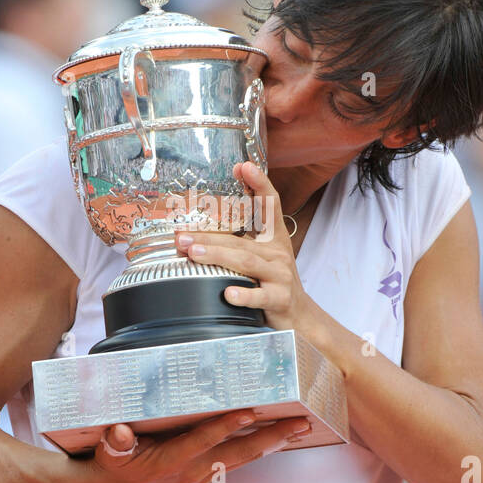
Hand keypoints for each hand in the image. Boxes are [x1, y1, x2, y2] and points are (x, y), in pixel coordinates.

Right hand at [82, 407, 312, 482]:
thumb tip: (120, 433)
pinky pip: (237, 461)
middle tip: (299, 424)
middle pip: (237, 452)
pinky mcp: (203, 475)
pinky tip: (277, 439)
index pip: (203, 441)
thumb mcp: (107, 453)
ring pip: (243, 458)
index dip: (225, 427)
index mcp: (170, 461)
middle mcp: (191, 470)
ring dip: (272, 444)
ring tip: (299, 429)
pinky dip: (259, 451)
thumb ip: (115, 444)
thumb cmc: (110, 468)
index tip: (249, 412)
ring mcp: (200, 475)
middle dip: (270, 437)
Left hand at [174, 159, 315, 332]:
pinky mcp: (279, 299)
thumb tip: (201, 228)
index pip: (269, 205)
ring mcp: (280, 276)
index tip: (243, 166)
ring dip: (218, 256)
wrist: (300, 316)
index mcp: (274, 239)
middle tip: (182, 236)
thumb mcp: (263, 255)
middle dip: (210, 236)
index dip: (259, 184)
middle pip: (241, 240)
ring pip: (246, 262)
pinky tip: (227, 294)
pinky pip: (260, 297)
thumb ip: (240, 238)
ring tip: (194, 253)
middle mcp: (278, 254)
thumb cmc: (273, 282)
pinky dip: (244, 295)